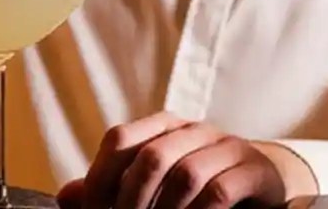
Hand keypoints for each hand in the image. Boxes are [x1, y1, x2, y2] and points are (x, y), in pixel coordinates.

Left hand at [58, 112, 309, 208]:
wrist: (261, 186)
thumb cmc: (197, 189)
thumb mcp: (153, 187)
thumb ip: (110, 190)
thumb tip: (66, 195)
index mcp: (162, 127)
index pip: (119, 140)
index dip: (100, 179)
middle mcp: (193, 130)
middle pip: (151, 156)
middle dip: (131, 200)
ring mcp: (227, 147)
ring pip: (186, 173)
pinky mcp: (254, 170)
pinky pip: (220, 190)